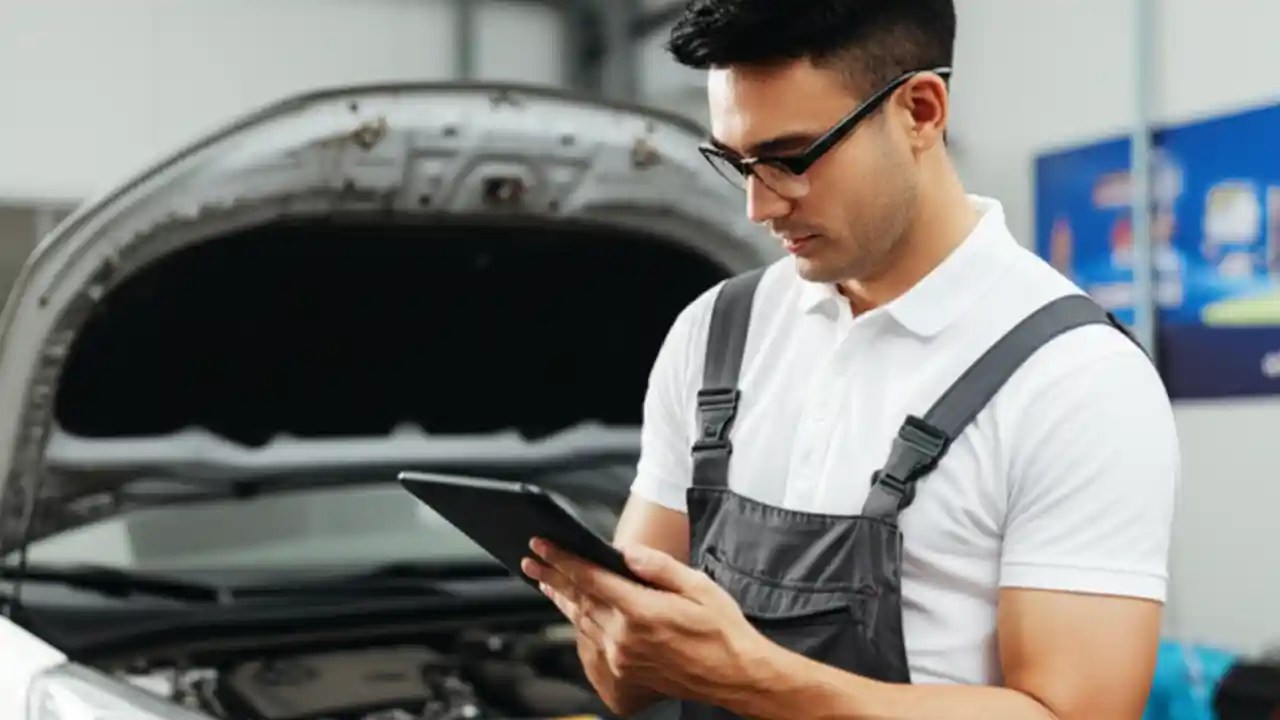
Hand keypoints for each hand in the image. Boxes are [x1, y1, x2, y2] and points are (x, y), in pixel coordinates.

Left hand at [520, 538, 769, 708]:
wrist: (736, 676)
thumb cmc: (722, 630)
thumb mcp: (699, 586)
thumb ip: (658, 566)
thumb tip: (626, 551)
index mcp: (642, 611)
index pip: (590, 578)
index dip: (562, 559)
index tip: (542, 544)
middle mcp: (625, 638)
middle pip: (578, 600)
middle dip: (553, 576)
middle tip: (532, 559)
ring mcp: (621, 660)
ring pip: (580, 624)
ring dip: (562, 600)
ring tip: (547, 583)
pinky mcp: (624, 674)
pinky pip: (590, 647)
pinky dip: (579, 627)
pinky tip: (575, 615)